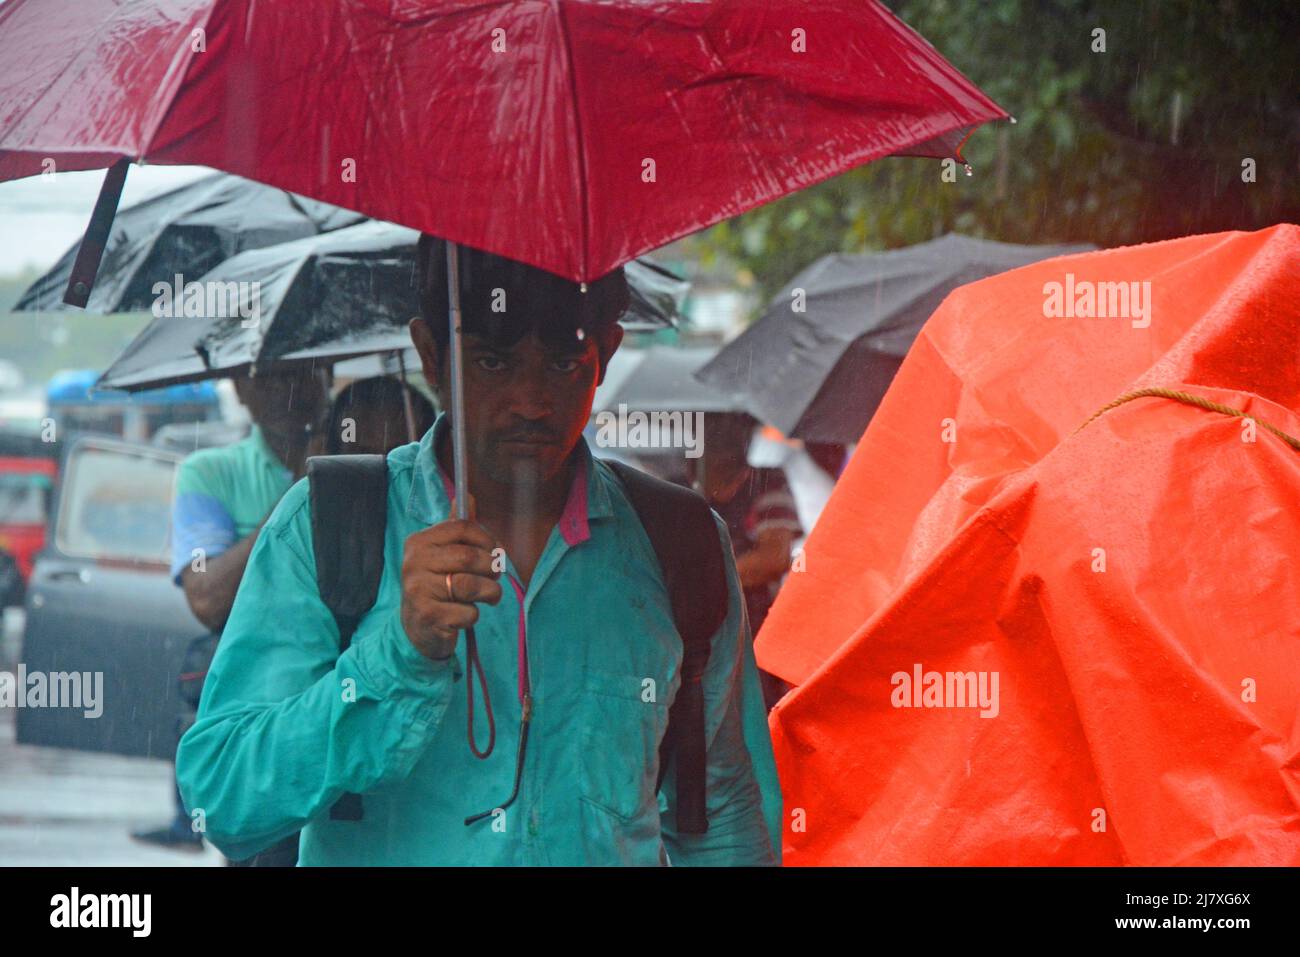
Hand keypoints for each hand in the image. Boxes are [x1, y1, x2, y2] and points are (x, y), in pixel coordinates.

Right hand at [399, 503, 501, 662]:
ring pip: (471, 585)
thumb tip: (469, 497)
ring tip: (489, 596)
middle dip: (492, 568)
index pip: (462, 526)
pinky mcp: (427, 616)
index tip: (495, 551)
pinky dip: (474, 615)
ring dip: (490, 593)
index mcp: (419, 541)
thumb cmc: (437, 585)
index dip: (487, 538)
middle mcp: (414, 562)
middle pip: (470, 557)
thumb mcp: (443, 554)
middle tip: (495, 577)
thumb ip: (457, 529)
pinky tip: (464, 615)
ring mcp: (418, 590)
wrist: (416, 627)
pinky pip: (468, 612)